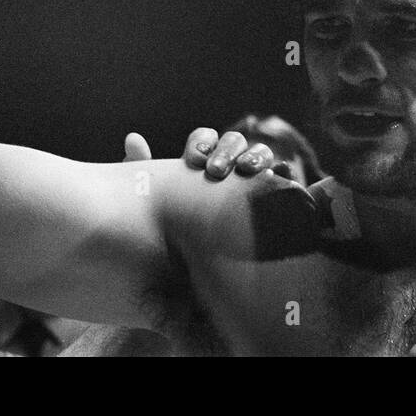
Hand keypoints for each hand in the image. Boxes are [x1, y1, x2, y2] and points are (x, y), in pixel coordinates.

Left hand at [127, 120, 320, 261]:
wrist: (198, 277)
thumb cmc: (176, 233)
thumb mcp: (157, 206)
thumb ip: (143, 173)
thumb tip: (132, 138)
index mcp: (202, 162)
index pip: (205, 139)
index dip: (202, 143)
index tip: (193, 160)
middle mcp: (230, 166)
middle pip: (234, 141)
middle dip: (227, 150)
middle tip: (216, 170)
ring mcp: (254, 180)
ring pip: (260, 152)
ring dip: (255, 155)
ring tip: (247, 170)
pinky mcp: (275, 196)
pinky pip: (283, 175)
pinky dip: (282, 170)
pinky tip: (276, 176)